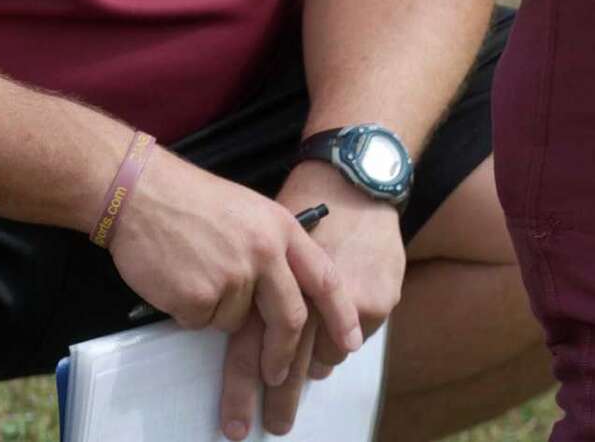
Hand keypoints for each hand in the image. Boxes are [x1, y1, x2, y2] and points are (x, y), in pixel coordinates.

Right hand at [109, 148, 362, 429]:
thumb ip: (271, 248)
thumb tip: (286, 294)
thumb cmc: (188, 200)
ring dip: (217, 311)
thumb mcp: (246, 211)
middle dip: (283, 357)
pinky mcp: (201, 297)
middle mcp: (264, 251)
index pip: (325, 278)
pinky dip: (190, 310)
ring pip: (237, 322)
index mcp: (279, 227)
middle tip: (276, 378)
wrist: (139, 189)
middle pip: (289, 318)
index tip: (350, 344)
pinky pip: (202, 323)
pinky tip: (176, 276)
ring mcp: (234, 275)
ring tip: (193, 269)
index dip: (340, 314)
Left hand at [219, 163, 405, 438]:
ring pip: (319, 357)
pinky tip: (322, 359)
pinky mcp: (375, 300)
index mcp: (272, 267)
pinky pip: (347, 342)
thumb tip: (219, 312)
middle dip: (274, 399)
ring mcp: (346, 296)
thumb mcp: (263, 227)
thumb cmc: (303, 201)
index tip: (234, 416)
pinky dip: (331, 350)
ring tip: (282, 408)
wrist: (352, 177)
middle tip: (259, 428)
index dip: (242, 379)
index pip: (252, 334)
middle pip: (287, 358)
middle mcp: (309, 286)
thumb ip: (246, 274)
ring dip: (301, 377)